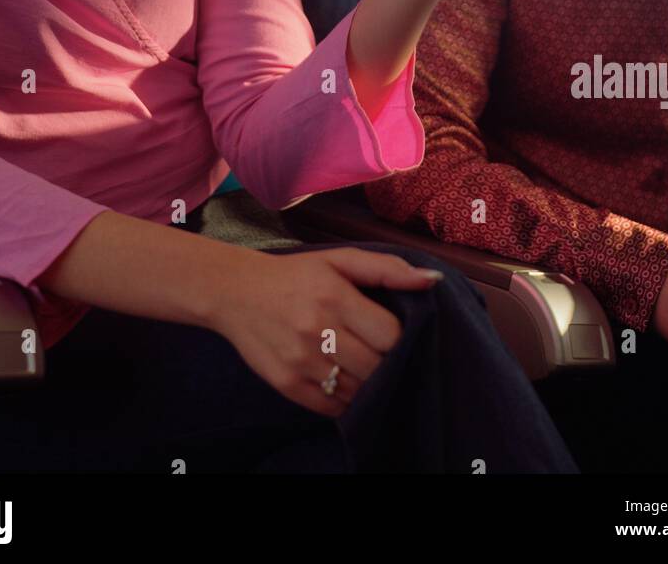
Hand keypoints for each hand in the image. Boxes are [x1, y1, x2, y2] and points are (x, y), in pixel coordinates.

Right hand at [209, 246, 442, 416]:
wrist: (236, 292)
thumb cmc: (295, 275)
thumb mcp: (339, 260)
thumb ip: (387, 269)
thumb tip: (431, 279)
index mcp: (334, 296)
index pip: (390, 335)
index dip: (394, 336)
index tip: (384, 329)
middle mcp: (317, 330)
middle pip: (376, 367)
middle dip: (381, 360)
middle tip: (371, 348)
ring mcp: (301, 361)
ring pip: (358, 391)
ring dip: (364, 382)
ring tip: (353, 361)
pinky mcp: (286, 384)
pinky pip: (332, 407)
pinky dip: (343, 399)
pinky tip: (337, 377)